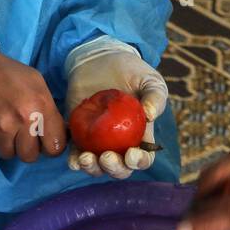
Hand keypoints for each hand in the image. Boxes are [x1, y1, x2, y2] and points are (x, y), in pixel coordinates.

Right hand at [0, 52, 66, 161]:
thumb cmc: (8, 74)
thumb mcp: (37, 83)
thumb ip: (49, 110)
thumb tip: (58, 132)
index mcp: (39, 107)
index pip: (55, 147)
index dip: (52, 145)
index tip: (46, 139)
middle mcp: (20, 122)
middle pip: (30, 156)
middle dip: (29, 148)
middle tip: (24, 135)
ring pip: (9, 154)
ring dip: (9, 145)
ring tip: (5, 128)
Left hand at [65, 43, 167, 179]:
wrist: (100, 59)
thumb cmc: (131, 72)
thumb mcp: (150, 80)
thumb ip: (156, 96)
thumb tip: (151, 115)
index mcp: (140, 138)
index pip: (143, 159)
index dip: (139, 162)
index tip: (131, 154)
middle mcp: (119, 146)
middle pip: (119, 169)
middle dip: (113, 168)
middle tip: (106, 156)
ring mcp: (98, 144)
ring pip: (96, 167)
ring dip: (92, 168)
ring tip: (86, 158)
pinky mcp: (79, 136)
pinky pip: (76, 155)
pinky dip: (74, 161)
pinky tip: (73, 159)